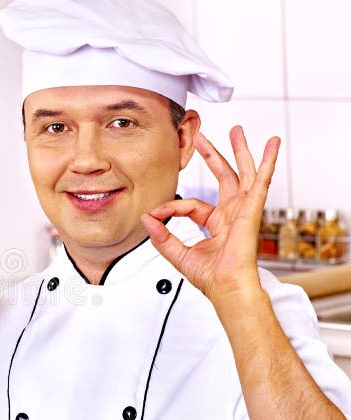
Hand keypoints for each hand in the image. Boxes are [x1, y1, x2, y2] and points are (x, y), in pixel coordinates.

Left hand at [141, 125, 280, 300]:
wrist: (227, 288)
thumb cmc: (211, 278)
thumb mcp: (178, 254)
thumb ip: (161, 236)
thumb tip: (146, 218)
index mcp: (217, 223)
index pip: (192, 205)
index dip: (171, 207)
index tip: (156, 213)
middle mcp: (232, 214)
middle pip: (225, 178)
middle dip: (214, 156)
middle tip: (203, 139)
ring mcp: (244, 210)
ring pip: (244, 173)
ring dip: (241, 151)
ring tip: (238, 131)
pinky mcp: (252, 210)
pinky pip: (261, 182)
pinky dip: (267, 162)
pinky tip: (271, 146)